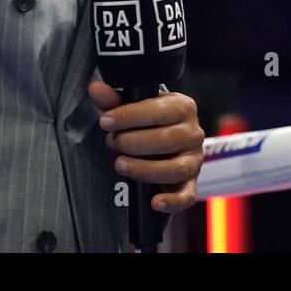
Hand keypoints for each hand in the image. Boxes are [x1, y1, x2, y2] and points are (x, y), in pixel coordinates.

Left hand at [87, 81, 204, 212]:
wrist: (168, 142)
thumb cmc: (149, 122)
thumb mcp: (133, 108)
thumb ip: (114, 100)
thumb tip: (95, 88)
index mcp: (183, 107)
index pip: (158, 111)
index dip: (129, 116)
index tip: (106, 121)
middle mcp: (193, 132)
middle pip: (166, 140)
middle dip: (133, 142)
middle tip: (112, 142)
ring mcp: (194, 159)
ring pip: (174, 169)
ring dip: (143, 169)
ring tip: (120, 164)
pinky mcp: (191, 183)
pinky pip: (187, 195)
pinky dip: (172, 201)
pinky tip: (154, 201)